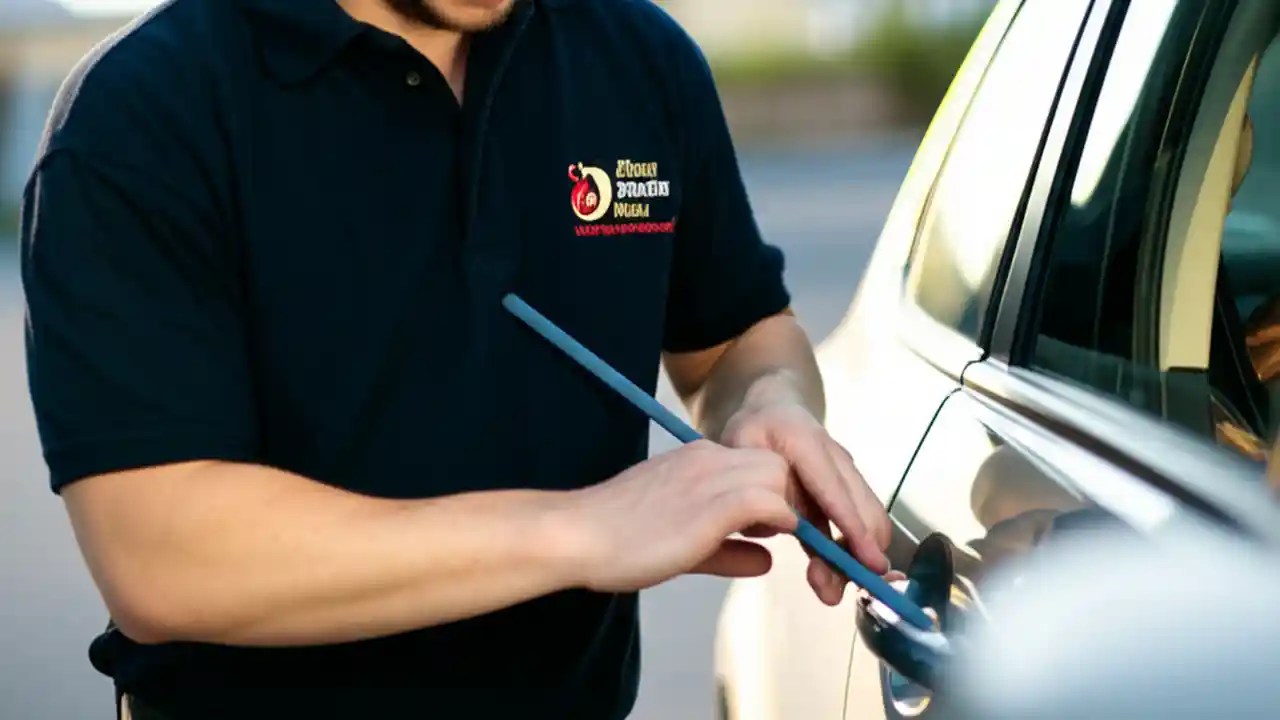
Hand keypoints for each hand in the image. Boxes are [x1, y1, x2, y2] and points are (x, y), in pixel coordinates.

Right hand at [561, 441, 798, 592]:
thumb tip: (767, 560)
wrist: (578, 534)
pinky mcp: (713, 505)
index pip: (756, 463)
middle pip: (777, 463)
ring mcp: (710, 478)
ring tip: (766, 538)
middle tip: (774, 532)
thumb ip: (727, 549)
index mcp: (696, 459)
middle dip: (786, 495)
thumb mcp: (682, 542)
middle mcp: (708, 458)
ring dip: (785, 507)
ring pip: (778, 475)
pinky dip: (779, 520)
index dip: (771, 494)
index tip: (766, 527)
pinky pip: (768, 501)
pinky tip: (764, 541)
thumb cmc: (616, 540)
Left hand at [721, 388, 890, 606]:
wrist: (773, 406)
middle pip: (862, 509)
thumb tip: (778, 527)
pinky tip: (830, 572)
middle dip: (858, 554)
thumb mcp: (737, 450)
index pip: (834, 491)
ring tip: (827, 588)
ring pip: (867, 517)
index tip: (870, 563)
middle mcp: (836, 457)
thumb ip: (752, 487)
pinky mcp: (847, 486)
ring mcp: (846, 471)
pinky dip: (851, 547)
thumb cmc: (751, 431)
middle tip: (831, 592)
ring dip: (854, 556)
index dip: (853, 529)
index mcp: (806, 443)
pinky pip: (858, 518)